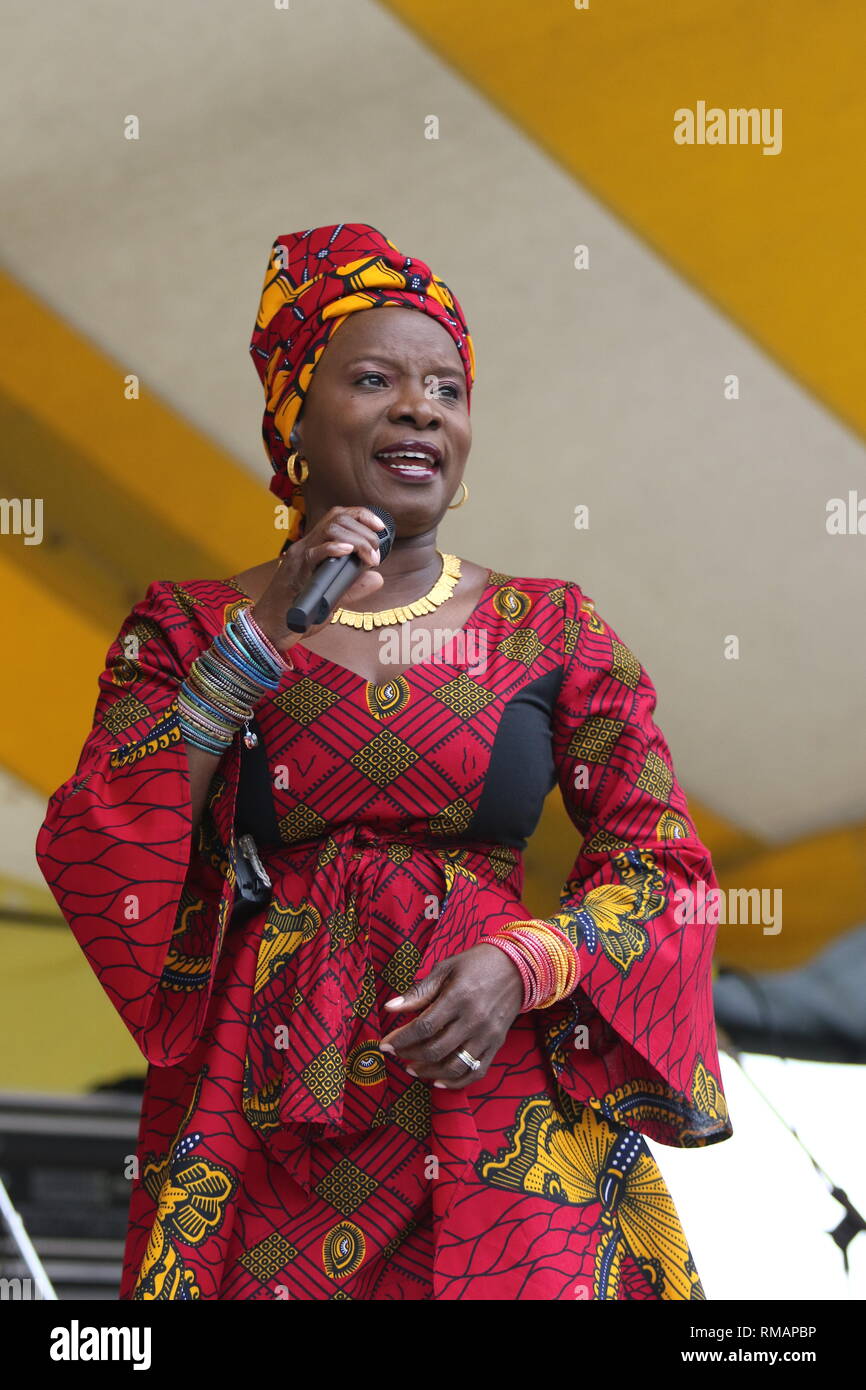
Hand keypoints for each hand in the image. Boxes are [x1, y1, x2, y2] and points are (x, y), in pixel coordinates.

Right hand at [249, 505, 386, 652]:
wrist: (271, 628)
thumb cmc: (298, 612)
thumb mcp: (332, 597)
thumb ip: (353, 586)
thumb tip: (377, 578)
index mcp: (314, 547)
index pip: (338, 516)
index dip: (361, 515)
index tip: (380, 527)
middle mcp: (305, 546)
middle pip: (337, 518)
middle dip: (364, 531)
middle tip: (375, 553)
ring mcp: (300, 557)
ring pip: (330, 529)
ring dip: (357, 540)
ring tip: (369, 557)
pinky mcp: (296, 573)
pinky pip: (314, 553)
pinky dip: (333, 549)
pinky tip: (348, 552)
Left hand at [379, 943, 523, 1088]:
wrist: (519, 967)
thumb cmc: (477, 964)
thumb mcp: (445, 968)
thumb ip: (419, 992)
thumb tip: (390, 1008)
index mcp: (458, 998)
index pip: (423, 1027)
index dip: (401, 1039)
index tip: (385, 1044)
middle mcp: (474, 1020)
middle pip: (436, 1049)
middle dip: (410, 1056)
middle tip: (397, 1055)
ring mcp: (487, 1035)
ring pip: (454, 1066)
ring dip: (429, 1072)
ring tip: (413, 1069)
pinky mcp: (497, 1044)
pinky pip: (476, 1072)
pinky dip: (456, 1082)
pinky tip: (439, 1081)